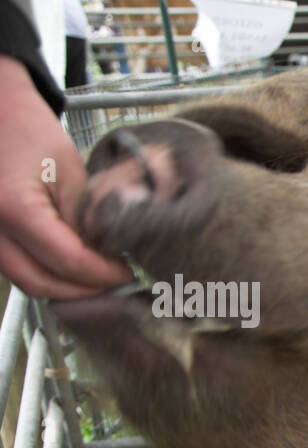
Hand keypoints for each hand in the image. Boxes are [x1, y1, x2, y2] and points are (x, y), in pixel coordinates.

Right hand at [0, 56, 131, 298]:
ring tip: (99, 276)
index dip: (103, 274)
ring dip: (67, 287)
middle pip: (43, 284)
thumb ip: (88, 218)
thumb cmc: (29, 132)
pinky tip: (75, 267)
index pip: (69, 261)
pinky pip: (19, 270)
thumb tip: (108, 257)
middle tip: (117, 282)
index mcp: (15, 208)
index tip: (128, 273)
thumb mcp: (70, 171)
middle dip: (85, 290)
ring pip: (28, 283)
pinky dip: (48, 275)